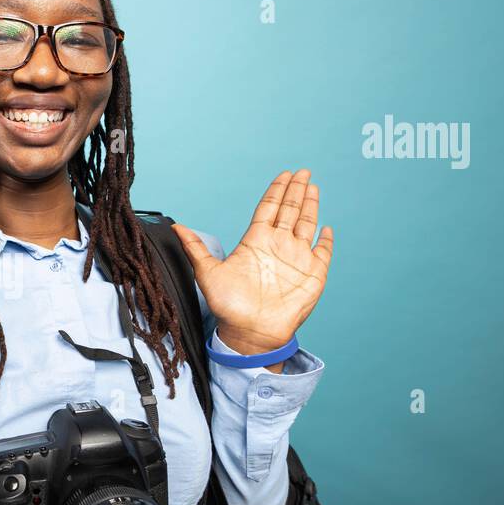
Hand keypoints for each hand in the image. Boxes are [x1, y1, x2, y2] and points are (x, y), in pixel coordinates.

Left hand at [172, 169, 333, 355]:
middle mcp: (277, 246)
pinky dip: (325, 240)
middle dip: (296, 190)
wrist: (250, 333)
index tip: (284, 174)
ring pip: (306, 224)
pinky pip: (322, 252)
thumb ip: (195, 248)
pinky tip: (326, 228)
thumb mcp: (208, 273)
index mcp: (256, 241)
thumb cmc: (229, 306)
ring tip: (313, 186)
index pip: (269, 208)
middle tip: (303, 171)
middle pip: (289, 210)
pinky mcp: (312, 274)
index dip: (277, 190)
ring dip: (311, 205)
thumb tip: (176, 227)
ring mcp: (296, 259)